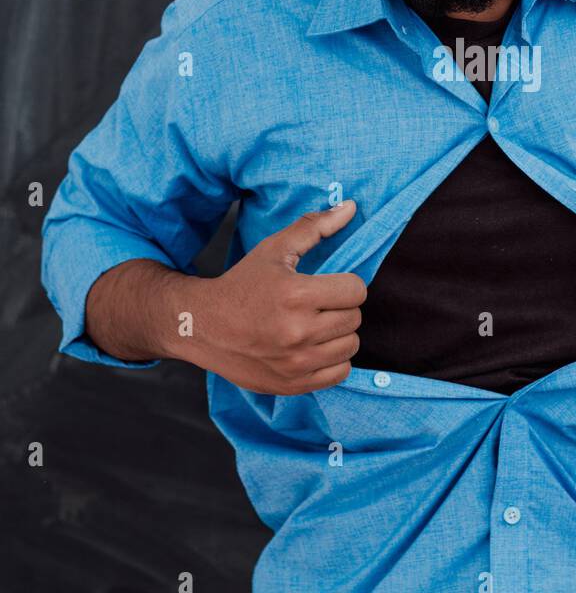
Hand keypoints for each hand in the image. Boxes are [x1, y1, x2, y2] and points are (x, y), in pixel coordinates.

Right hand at [176, 201, 365, 394]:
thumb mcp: (274, 249)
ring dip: (339, 334)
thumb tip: (351, 207)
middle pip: (354, 318)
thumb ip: (314, 227)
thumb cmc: (241, 284)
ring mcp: (296, 363)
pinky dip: (332, 360)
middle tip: (319, 305)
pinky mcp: (293, 384)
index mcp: (296, 294)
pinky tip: (313, 348)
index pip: (356, 290)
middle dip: (341, 307)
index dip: (345, 284)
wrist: (202, 326)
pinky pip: (339, 373)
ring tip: (316, 325)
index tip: (328, 285)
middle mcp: (298, 332)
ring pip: (350, 346)